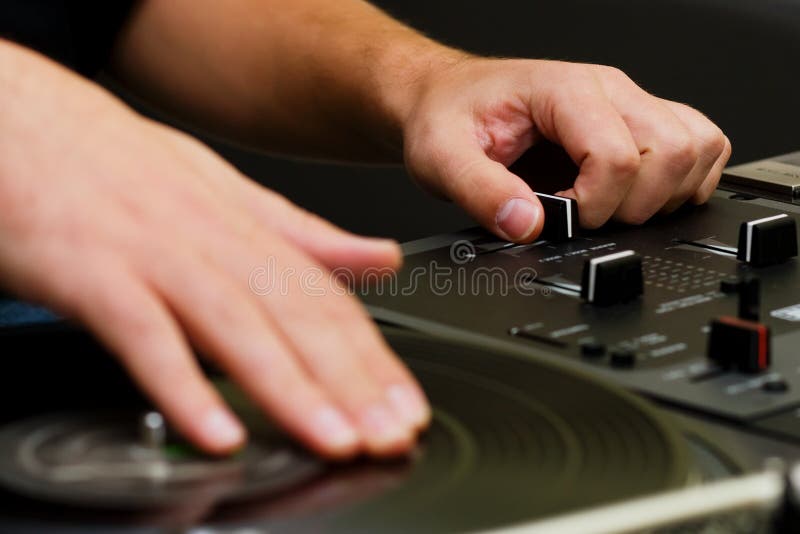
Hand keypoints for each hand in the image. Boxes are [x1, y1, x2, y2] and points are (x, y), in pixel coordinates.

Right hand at [0, 42, 429, 457]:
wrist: (20, 116)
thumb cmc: (113, 161)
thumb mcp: (220, 186)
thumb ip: (299, 232)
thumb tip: (379, 257)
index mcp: (245, 227)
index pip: (326, 299)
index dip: (373, 357)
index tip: (405, 405)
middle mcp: (211, 241)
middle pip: (296, 318)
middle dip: (352, 383)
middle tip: (392, 435)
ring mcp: (154, 255)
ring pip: (236, 328)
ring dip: (290, 391)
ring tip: (334, 440)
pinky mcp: (91, 273)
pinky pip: (143, 335)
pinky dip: (179, 386)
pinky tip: (214, 432)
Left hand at [402, 56, 730, 240]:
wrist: (449, 100)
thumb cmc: (450, 118)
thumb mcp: (443, 157)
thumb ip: (481, 192)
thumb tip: (528, 225)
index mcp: (563, 91)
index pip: (617, 156)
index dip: (595, 205)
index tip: (562, 217)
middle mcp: (608, 90)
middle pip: (671, 152)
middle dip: (634, 206)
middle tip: (587, 216)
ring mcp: (629, 104)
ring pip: (696, 146)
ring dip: (665, 193)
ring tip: (612, 207)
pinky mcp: (638, 121)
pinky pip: (698, 145)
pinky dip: (682, 181)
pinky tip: (637, 196)